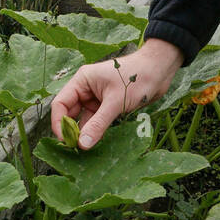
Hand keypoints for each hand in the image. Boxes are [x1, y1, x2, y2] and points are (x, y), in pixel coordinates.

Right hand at [50, 38, 183, 149]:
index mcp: (82, 81)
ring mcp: (97, 98)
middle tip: (75, 149)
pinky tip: (96, 143)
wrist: (160, 70)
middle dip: (71, 130)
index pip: (61, 103)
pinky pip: (96, 121)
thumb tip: (82, 144)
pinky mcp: (108, 106)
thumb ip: (98, 124)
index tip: (65, 141)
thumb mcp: (116, 102)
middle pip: (70, 113)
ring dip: (84, 133)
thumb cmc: (137, 77)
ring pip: (84, 119)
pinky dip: (96, 132)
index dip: (59, 123)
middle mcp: (86, 89)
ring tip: (85, 149)